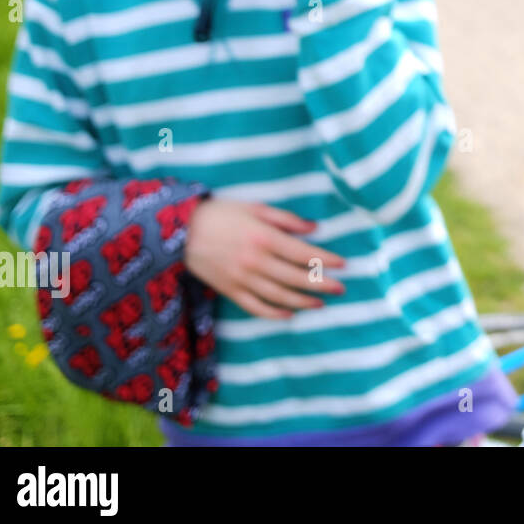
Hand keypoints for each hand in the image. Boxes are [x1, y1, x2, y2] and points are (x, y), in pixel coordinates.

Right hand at [183, 196, 347, 318]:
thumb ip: (286, 219)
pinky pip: (255, 307)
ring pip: (279, 296)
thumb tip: (315, 228)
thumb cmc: (221, 214)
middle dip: (321, 284)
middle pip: (295, 278)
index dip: (325, 260)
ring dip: (302, 302)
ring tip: (321, 304)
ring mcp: (242, 279)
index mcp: (264, 238)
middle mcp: (256, 261)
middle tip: (341, 289)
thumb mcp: (255, 208)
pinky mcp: (230, 290)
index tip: (343, 265)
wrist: (180, 231)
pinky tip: (289, 315)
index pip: (303, 253)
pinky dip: (273, 314)